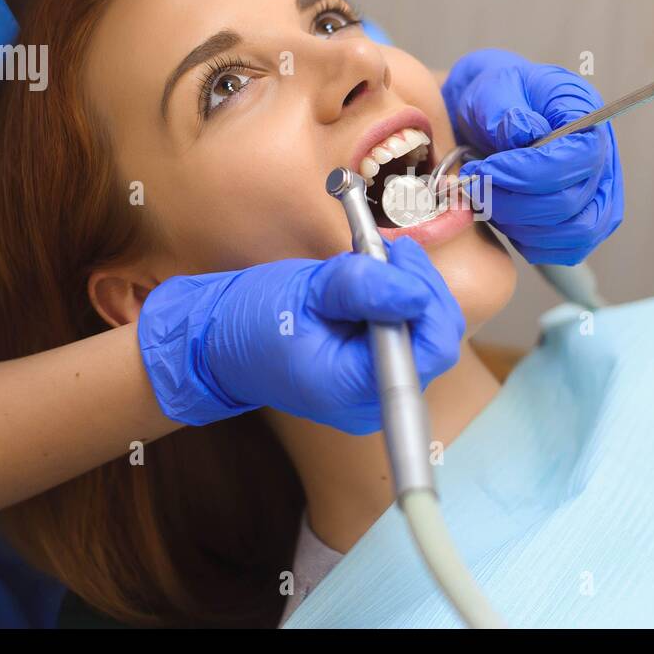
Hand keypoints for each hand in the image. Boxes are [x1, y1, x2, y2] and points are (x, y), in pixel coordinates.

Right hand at [137, 237, 463, 432]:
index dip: (427, 298)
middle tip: (388, 251)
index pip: (431, 349)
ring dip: (408, 293)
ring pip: (425, 336)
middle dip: (419, 289)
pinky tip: (372, 286)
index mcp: (353, 388)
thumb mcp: (305, 292)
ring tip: (375, 265)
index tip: (399, 256)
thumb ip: (361, 288)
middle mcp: (373, 402)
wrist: (218, 346)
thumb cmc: (251, 320)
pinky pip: (406, 339)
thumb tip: (415, 290)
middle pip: (435, 341)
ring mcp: (374, 395)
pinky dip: (397, 305)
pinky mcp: (372, 379)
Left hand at [442, 49, 623, 264]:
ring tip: (488, 201)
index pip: (578, 157)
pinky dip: (532, 242)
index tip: (486, 169)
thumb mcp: (492, 86)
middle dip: (514, 202)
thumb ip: (505, 108)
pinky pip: (569, 249)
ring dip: (521, 226)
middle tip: (475, 187)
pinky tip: (505, 217)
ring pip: (574, 232)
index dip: (529, 172)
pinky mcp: (586, 222)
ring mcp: (600, 193)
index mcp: (587, 115)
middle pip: (573, 201)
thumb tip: (524, 134)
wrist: (493, 114)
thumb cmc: (497, 96)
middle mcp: (604, 156)